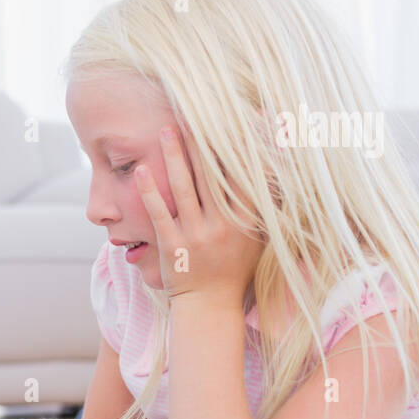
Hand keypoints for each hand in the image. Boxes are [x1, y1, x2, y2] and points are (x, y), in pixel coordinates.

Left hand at [135, 125, 264, 302]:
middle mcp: (223, 226)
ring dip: (174, 157)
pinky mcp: (172, 246)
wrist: (210, 305)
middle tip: (191, 112)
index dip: (240, 146)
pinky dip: (149, 192)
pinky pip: (159, 214)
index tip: (236, 118)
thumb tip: (277, 170)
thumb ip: (266, 205)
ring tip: (165, 130)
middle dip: (201, 142)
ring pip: (183, 189)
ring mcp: (196, 236)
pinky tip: (140, 170)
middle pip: (211, 176)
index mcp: (248, 221)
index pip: (243, 176)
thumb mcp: (260, 237)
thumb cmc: (236, 267)